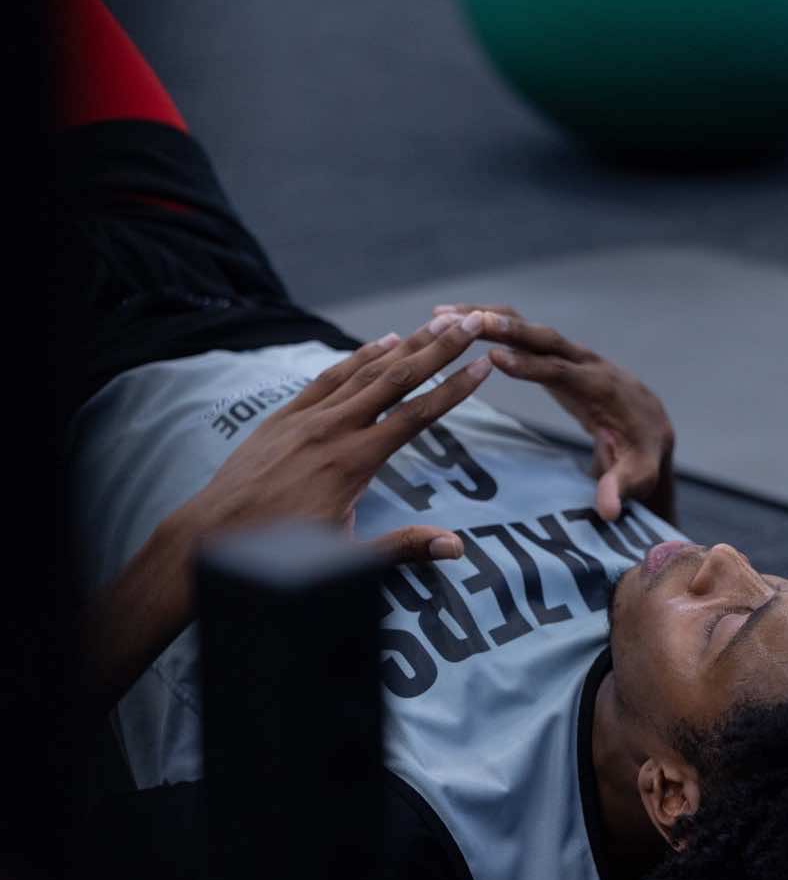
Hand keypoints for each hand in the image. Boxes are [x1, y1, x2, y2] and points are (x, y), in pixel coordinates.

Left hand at [180, 311, 494, 562]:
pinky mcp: (286, 415)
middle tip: (470, 324)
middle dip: (438, 350)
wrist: (211, 531)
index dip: (454, 391)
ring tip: (438, 324)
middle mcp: (333, 429)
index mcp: (354, 461)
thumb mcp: (346, 556)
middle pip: (397, 380)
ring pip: (366, 371)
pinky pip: (330, 377)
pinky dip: (360, 357)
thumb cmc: (281, 549)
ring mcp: (308, 417)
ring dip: (406, 345)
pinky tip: (383, 343)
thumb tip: (456, 547)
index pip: (417, 417)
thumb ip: (404, 547)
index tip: (483, 367)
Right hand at [433, 303, 674, 522]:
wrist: (651, 428)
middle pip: (545, 339)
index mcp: (604, 388)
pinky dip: (492, 325)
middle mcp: (587, 363)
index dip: (530, 365)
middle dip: (506, 327)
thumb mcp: (638, 475)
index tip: (495, 357)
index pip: (564, 372)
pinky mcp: (557, 357)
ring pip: (529, 328)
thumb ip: (623, 488)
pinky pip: (522, 335)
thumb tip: (608, 510)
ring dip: (489, 318)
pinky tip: (455, 322)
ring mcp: (571, 356)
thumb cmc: (642, 454)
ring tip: (441, 314)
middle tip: (463, 320)